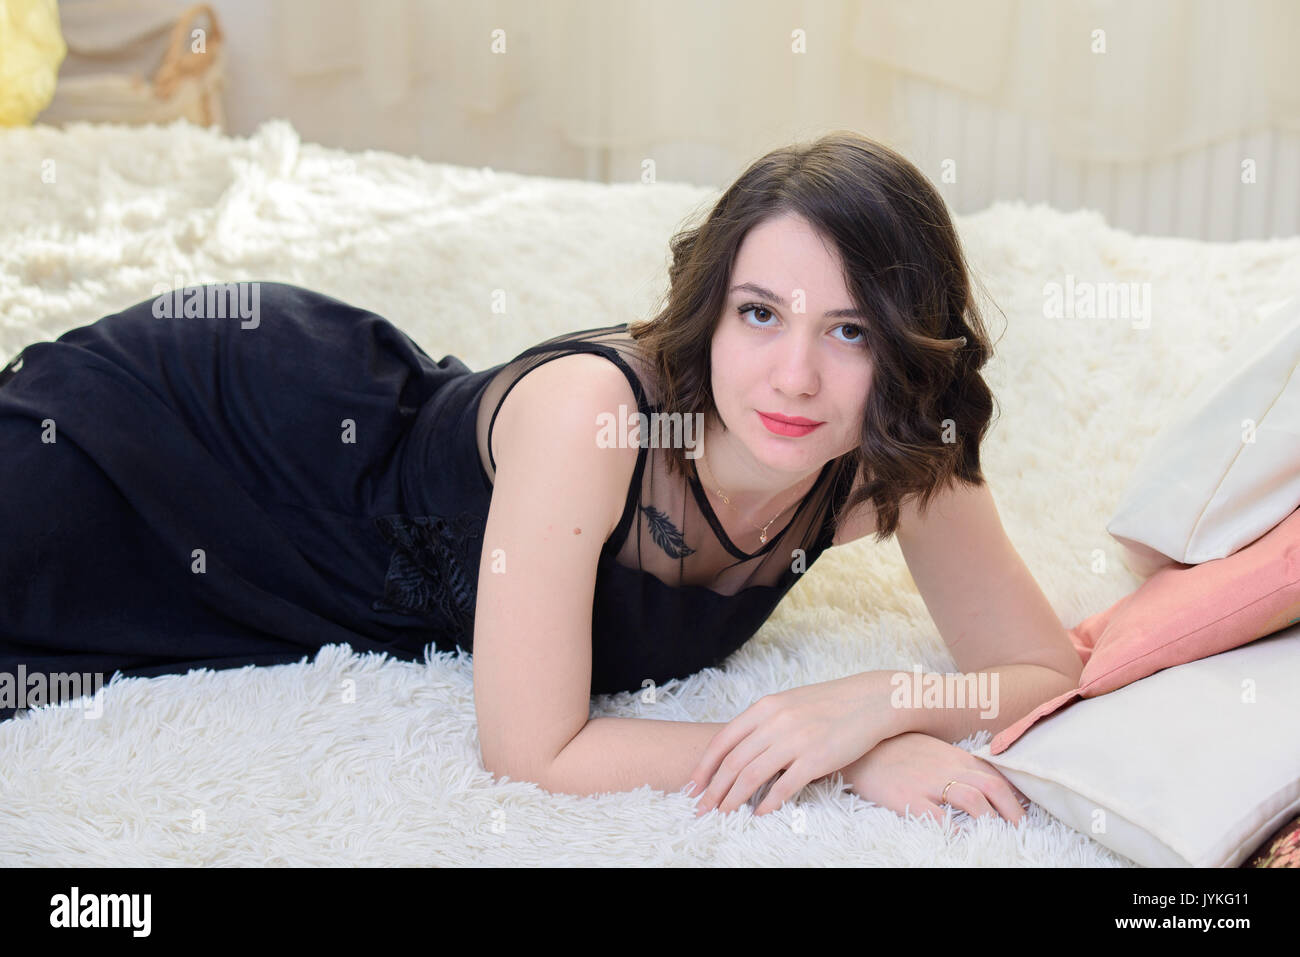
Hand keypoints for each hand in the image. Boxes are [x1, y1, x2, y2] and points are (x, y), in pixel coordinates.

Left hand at [688, 673, 901, 816]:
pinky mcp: (816, 759)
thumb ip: (763, 723)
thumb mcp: (789, 704)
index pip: (723, 740)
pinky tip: (758, 814)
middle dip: (713, 790)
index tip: (693, 786)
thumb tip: (739, 750)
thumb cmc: (829, 705)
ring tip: (723, 815)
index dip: (704, 766)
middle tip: (700, 809)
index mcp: (765, 707)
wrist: (871, 700)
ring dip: (733, 800)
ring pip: (752, 776)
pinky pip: (784, 786)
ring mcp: (796, 740)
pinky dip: (768, 803)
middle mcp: (776, 722)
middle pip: (733, 762)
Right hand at [838, 731, 1029, 824]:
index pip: (995, 772)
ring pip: (974, 802)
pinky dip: (955, 833)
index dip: (1014, 792)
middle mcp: (947, 766)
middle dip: (1014, 811)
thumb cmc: (891, 747)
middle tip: (1022, 829)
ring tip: (1000, 838)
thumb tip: (975, 778)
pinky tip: (962, 842)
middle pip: (994, 788)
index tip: (1023, 809)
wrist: (855, 744)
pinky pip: (939, 819)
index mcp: (953, 754)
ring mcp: (928, 781)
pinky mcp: (908, 797)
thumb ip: (951, 760)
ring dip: (992, 822)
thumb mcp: (927, 746)